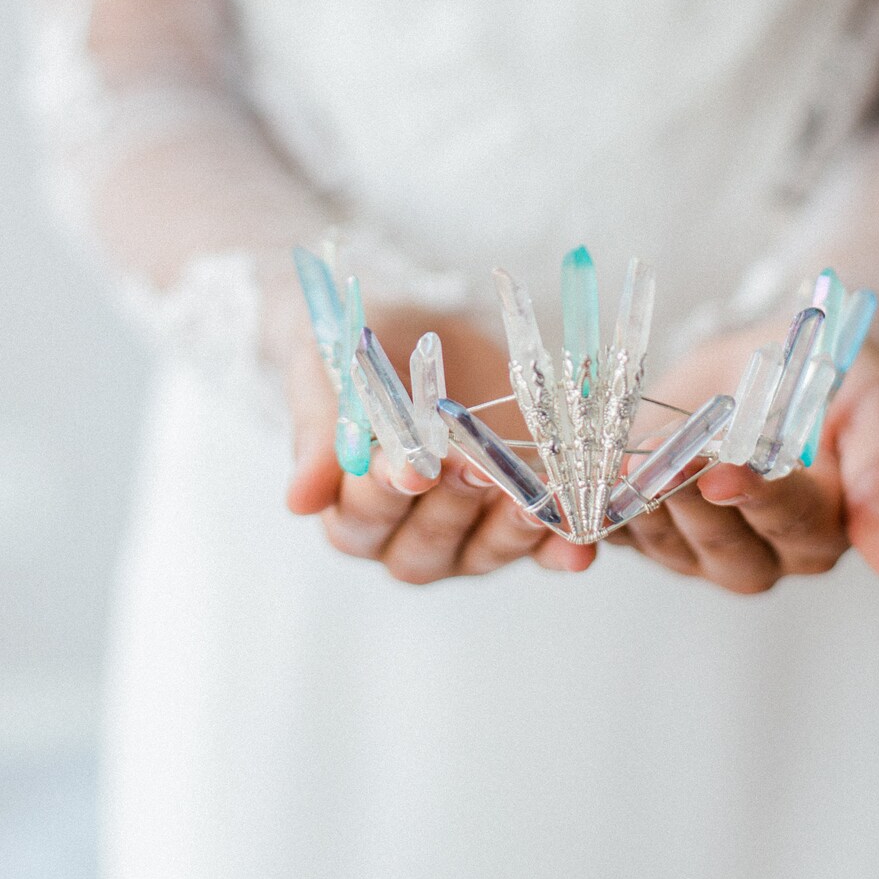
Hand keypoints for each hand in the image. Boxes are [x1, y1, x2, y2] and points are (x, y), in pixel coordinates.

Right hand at [282, 305, 594, 582]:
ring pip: (482, 552)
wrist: (413, 325)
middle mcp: (406, 534)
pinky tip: (579, 545)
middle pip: (424, 546)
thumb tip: (299, 500)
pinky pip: (539, 547)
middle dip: (452, 506)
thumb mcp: (331, 372)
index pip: (361, 516)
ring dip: (509, 530)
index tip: (412, 465)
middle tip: (474, 468)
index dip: (385, 493)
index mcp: (350, 506)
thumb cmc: (359, 349)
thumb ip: (322, 431)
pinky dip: (558, 548)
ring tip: (533, 500)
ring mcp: (466, 534)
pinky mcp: (517, 519)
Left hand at [608, 329, 878, 594]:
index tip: (725, 472)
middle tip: (660, 463)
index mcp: (824, 531)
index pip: (791, 523)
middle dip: (687, 504)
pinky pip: (613, 529)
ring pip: (663, 542)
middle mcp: (760, 551)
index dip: (757, 500)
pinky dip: (583, 519)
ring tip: (613, 468)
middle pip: (722, 547)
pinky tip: (562, 503)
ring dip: (633, 509)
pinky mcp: (647, 520)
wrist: (780, 352)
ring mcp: (697, 543)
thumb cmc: (843, 379)